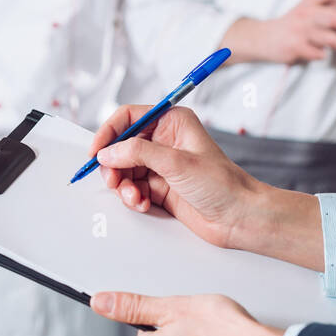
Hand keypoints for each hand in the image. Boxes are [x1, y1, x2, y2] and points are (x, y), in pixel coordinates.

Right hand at [88, 105, 327, 271]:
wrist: (239, 218)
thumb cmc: (223, 184)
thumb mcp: (176, 163)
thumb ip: (138, 153)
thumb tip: (109, 151)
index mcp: (172, 121)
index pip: (128, 117)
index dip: (109, 133)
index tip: (96, 151)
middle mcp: (165, 140)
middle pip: (122, 146)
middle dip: (114, 165)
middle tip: (113, 181)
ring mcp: (161, 165)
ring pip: (124, 170)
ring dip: (123, 186)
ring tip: (134, 198)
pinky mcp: (160, 187)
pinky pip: (132, 188)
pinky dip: (132, 197)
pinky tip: (143, 204)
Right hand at [224, 0, 335, 64]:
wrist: (263, 38)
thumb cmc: (293, 24)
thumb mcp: (309, 8)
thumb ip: (331, 7)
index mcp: (309, 1)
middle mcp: (304, 14)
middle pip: (333, 17)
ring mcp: (299, 31)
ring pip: (331, 39)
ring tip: (330, 42)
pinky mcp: (295, 47)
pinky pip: (320, 54)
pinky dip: (321, 54)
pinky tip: (314, 50)